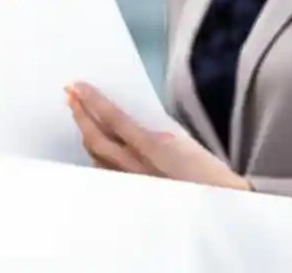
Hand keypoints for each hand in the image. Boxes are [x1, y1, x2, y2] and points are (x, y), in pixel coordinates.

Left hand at [65, 82, 249, 190]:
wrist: (221, 205)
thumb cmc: (208, 171)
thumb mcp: (183, 141)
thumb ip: (153, 130)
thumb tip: (129, 117)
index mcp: (152, 148)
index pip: (113, 119)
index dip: (92, 101)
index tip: (77, 86)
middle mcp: (135, 167)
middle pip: (96, 138)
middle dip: (80, 114)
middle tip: (69, 95)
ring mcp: (129, 183)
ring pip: (95, 156)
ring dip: (86, 133)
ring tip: (78, 113)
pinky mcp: (130, 194)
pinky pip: (104, 172)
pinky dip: (96, 155)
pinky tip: (93, 143)